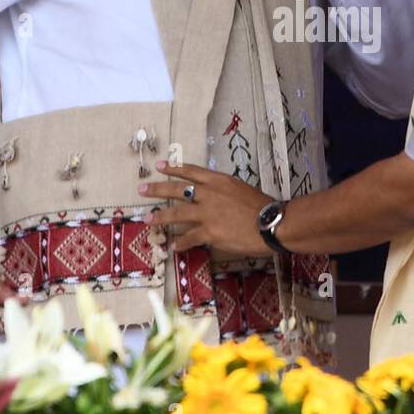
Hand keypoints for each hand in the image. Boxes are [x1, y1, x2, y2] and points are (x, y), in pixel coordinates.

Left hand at [139, 162, 273, 255]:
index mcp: (219, 181)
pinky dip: (181, 243)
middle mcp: (209, 194)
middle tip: (142, 190)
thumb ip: (224, 191)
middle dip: (157, 189)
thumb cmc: (262, 206)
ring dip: (161, 217)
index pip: (191, 171)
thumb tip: (214, 197)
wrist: (271, 223)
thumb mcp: (241, 189)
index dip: (174, 168)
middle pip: (177, 189)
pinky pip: (189, 238)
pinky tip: (174, 247)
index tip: (160, 166)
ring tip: (148, 220)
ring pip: (177, 214)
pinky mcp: (210, 232)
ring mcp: (207, 214)